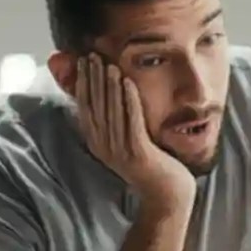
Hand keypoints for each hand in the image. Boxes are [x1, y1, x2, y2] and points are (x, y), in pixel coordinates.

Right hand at [75, 54, 195, 207]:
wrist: (167, 195)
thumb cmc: (150, 165)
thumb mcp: (127, 143)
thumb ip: (116, 123)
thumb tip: (107, 99)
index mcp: (99, 144)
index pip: (85, 108)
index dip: (83, 84)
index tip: (83, 62)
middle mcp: (106, 148)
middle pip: (96, 107)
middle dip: (93, 80)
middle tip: (92, 56)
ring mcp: (122, 151)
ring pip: (112, 112)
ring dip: (110, 86)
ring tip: (108, 64)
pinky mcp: (139, 153)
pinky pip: (132, 121)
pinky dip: (129, 100)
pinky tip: (128, 82)